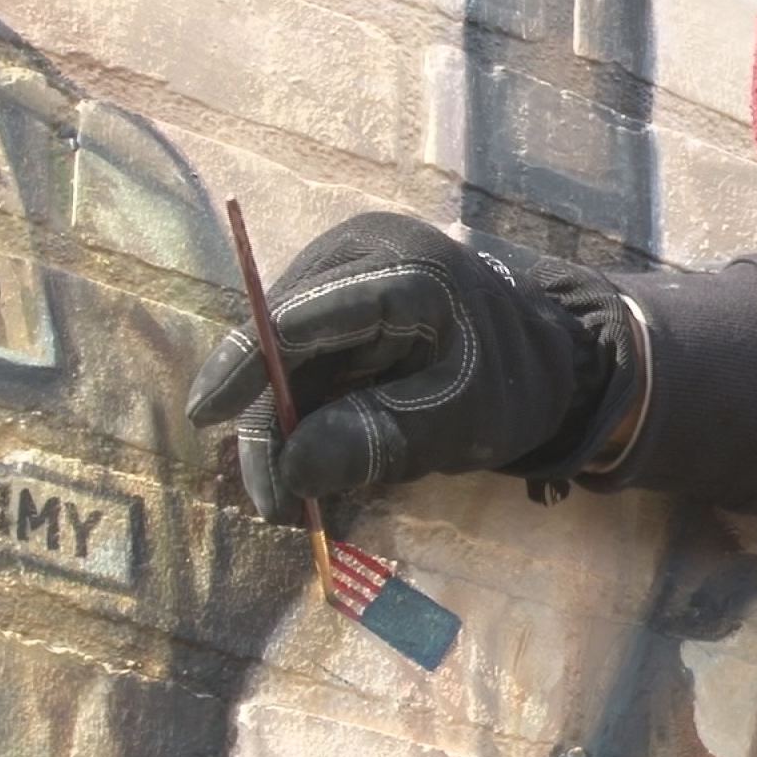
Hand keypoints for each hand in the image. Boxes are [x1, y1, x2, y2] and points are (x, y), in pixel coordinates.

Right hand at [186, 212, 636, 521]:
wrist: (549, 363)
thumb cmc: (513, 384)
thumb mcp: (461, 419)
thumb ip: (381, 437)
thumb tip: (293, 469)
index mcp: (404, 268)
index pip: (302, 315)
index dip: (248, 367)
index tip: (207, 418)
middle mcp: (364, 254)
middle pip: (283, 339)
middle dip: (270, 421)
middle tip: (272, 502)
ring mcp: (349, 273)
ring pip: (286, 354)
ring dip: (284, 424)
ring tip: (293, 496)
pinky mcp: (342, 302)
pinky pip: (305, 358)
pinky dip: (303, 411)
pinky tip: (312, 462)